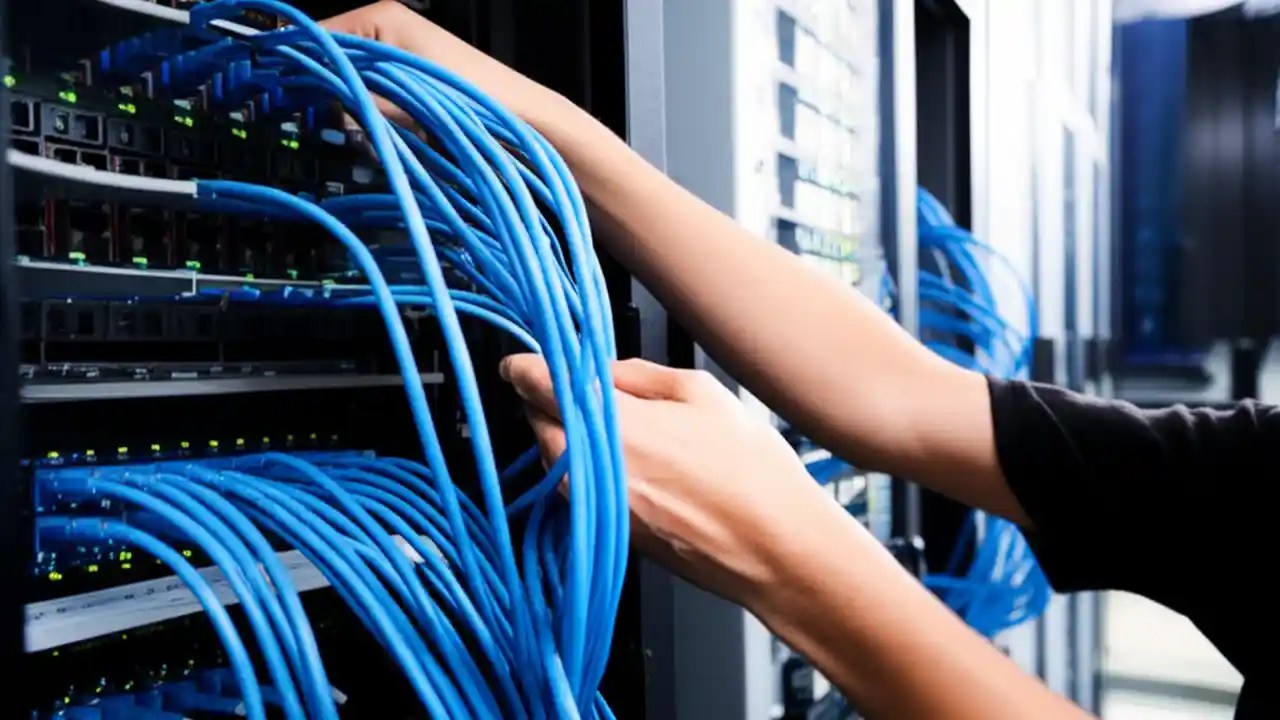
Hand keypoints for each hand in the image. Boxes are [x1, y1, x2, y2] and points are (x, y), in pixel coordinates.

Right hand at [322, 2, 572, 130]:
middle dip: (332, 94)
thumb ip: (352, 83)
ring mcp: (398, 62)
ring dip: (357, 114)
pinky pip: (375, 104)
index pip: (317, 34)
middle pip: (332, 64)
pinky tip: (391, 134)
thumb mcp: (402, 87)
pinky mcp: (410, 90)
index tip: (282, 94)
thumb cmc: (473, 94)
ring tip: (378, 128)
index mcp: (380, 16)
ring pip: (352, 89)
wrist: (523, 119)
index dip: (298, 64)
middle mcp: (386, 32)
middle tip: (341, 119)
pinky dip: (377, 121)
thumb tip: (311, 86)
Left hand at [500, 354, 836, 606]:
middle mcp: (591, 468)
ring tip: (618, 428)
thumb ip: (639, 374)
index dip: (523, 367)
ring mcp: (595, 506)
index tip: (520, 361)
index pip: (536, 386)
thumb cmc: (749, 471)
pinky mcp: (608, 533)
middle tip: (578, 388)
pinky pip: (576, 490)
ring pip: (554, 459)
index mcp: (612, 423)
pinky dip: (586, 471)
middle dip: (548, 402)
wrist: (774, 548)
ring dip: (567, 438)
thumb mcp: (702, 393)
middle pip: (537, 423)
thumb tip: (602, 369)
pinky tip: (631, 464)